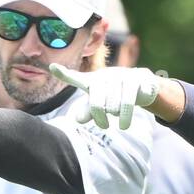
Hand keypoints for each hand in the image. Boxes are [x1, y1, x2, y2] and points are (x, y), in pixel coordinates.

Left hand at [49, 64, 165, 129]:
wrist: (141, 85)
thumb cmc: (114, 95)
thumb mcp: (100, 104)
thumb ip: (88, 111)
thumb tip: (78, 119)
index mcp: (92, 81)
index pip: (76, 78)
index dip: (64, 73)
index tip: (52, 67)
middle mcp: (104, 76)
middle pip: (97, 104)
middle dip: (100, 119)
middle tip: (103, 125)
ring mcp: (120, 76)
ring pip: (114, 105)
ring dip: (116, 117)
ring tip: (118, 120)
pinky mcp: (135, 79)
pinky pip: (127, 103)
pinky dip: (125, 118)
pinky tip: (124, 124)